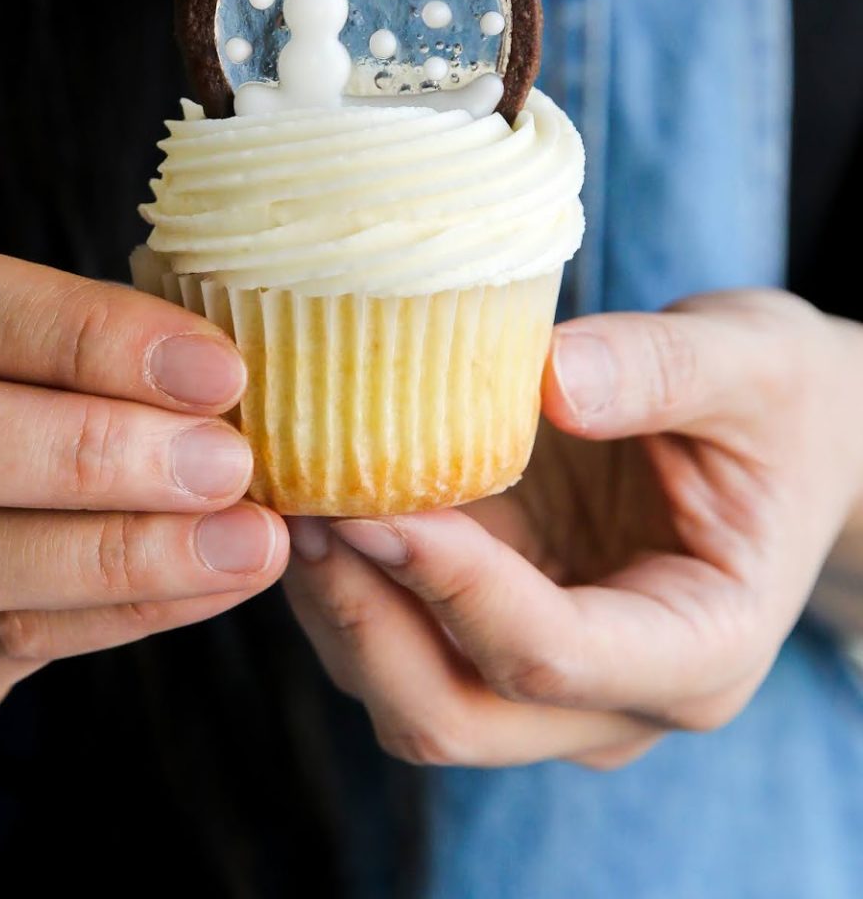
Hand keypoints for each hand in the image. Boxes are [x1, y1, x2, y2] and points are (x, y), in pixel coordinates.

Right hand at [0, 221, 287, 735]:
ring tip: (248, 539)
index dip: (81, 335)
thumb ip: (78, 326)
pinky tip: (211, 583)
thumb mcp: (3, 310)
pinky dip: (118, 613)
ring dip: (119, 553)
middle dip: (88, 453)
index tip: (216, 367)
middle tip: (229, 462)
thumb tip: (227, 364)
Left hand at [285, 290, 862, 767]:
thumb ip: (661, 368)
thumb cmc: (780, 404)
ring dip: (337, 606)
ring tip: (288, 493)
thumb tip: (549, 379)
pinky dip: (347, 581)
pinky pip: (399, 638)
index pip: (551, 654)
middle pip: (456, 714)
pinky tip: (315, 495)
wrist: (788, 435)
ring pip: (407, 692)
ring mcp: (548, 676)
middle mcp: (614, 695)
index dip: (454, 588)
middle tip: (305, 506)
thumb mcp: (750, 363)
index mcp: (697, 648)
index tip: (378, 505)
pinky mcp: (497, 631)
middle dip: (365, 619)